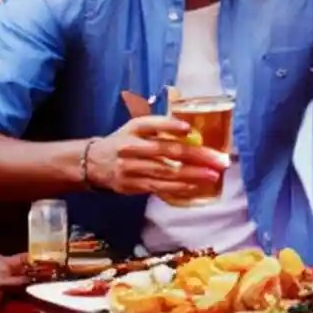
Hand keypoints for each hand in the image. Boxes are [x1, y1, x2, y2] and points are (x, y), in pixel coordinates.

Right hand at [86, 116, 228, 196]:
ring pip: (166, 172)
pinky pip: (159, 187)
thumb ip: (160, 127)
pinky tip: (195, 186)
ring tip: (213, 175)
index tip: (188, 128)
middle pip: (167, 151)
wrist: (93, 163)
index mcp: (133, 129)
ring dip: (192, 175)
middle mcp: (131, 148)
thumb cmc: (123, 141)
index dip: (170, 126)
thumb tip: (191, 130)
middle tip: (219, 160)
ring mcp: (131, 169)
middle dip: (196, 156)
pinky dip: (179, 187)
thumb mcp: (136, 127)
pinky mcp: (132, 185)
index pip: (152, 125)